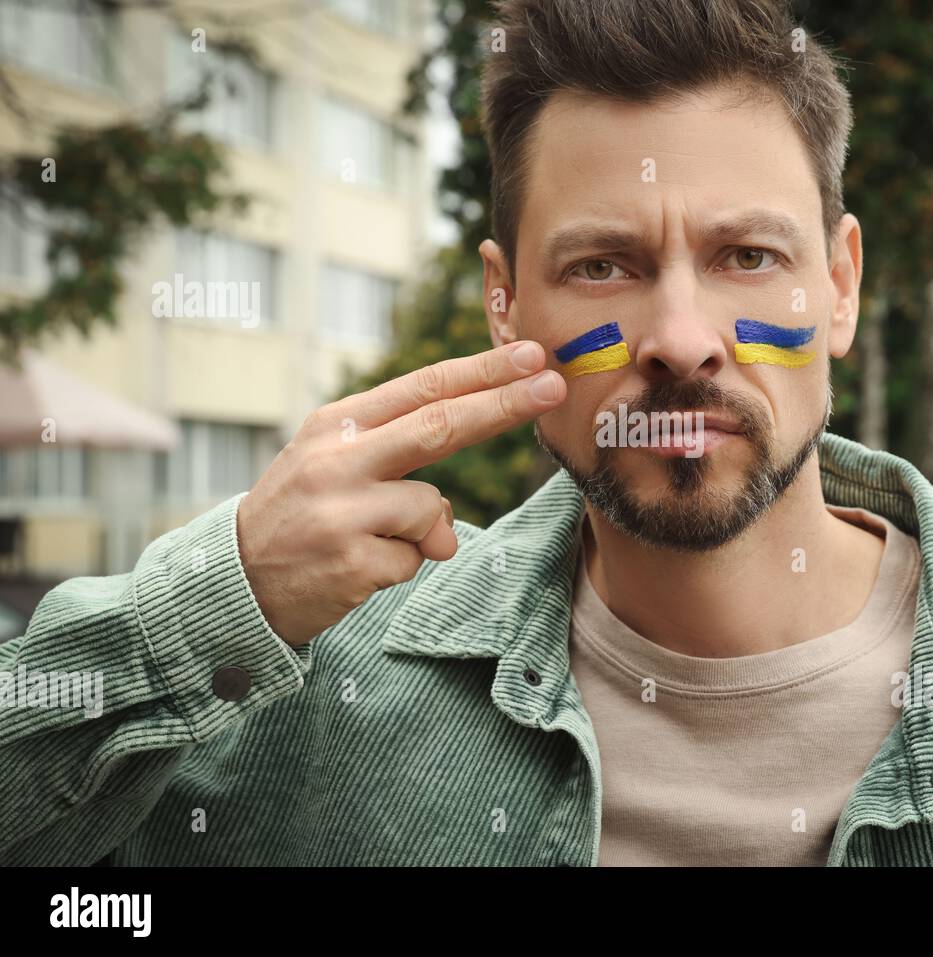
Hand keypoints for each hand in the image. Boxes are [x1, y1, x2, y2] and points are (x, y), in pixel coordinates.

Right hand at [235, 341, 564, 646]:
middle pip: (440, 425)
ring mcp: (342, 511)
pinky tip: (355, 569)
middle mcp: (337, 460)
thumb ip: (403, 470)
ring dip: (418, 532)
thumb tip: (448, 526)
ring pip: (431, 508)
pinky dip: (398, 568)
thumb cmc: (301, 515)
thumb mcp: (336, 469)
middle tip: (554, 386)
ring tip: (367, 540)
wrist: (234, 581)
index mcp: (337, 425)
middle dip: (505, 403)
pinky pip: (414, 561)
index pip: (422, 389)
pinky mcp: (350, 562)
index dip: (482, 371)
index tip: (531, 356)